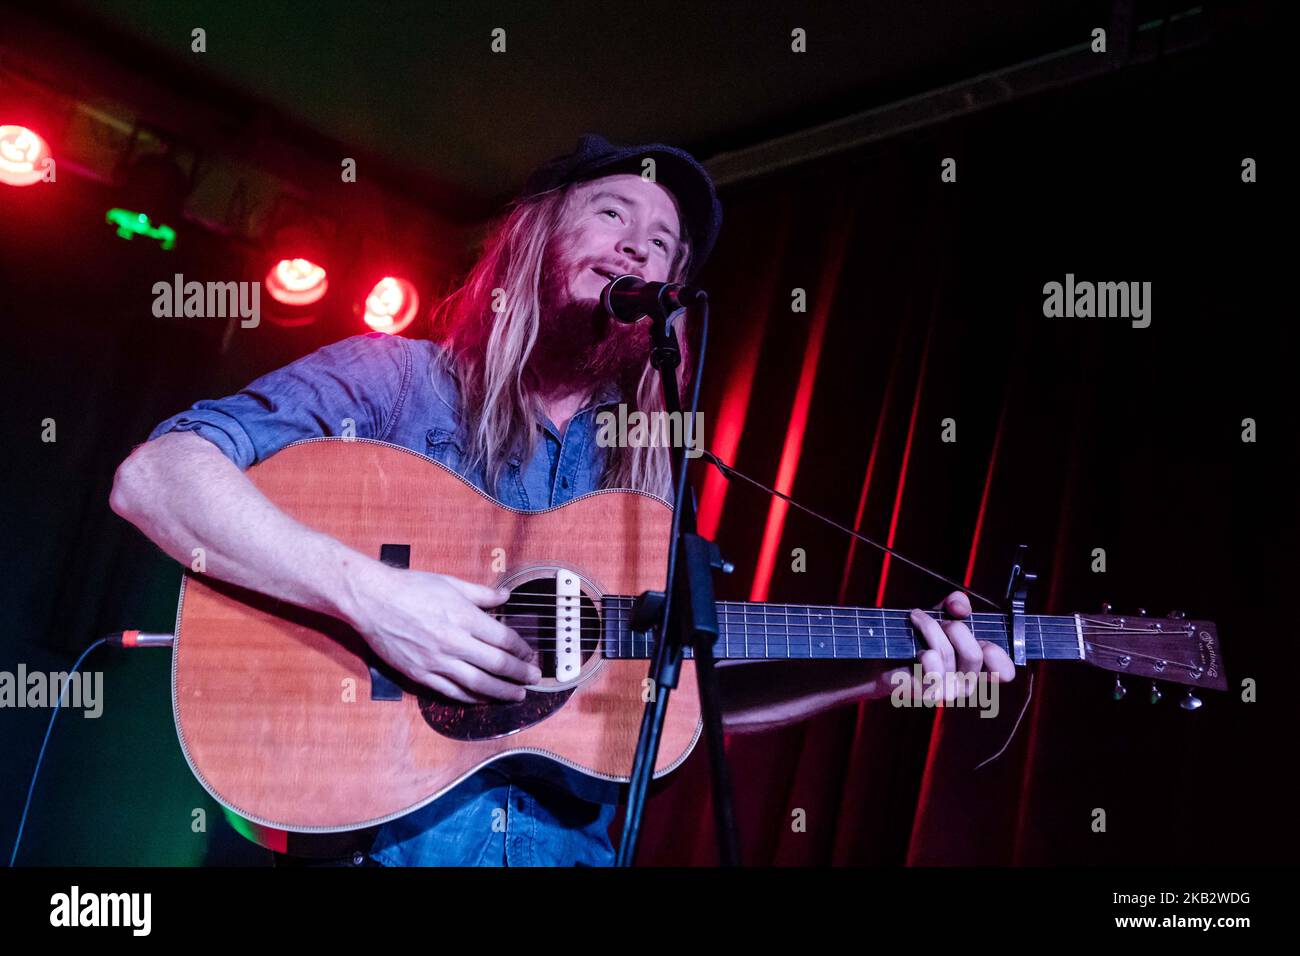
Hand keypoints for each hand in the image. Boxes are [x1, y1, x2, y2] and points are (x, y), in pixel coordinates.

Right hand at [347, 564, 540, 703]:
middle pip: (498, 665)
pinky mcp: (420, 674)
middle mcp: (454, 642)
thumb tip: (505, 597)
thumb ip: (482, 594)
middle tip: (534, 679)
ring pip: (478, 685)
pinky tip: (483, 700)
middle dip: (520, 674)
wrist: (371, 600)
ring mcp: (437, 661)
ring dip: (502, 692)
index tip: (531, 655)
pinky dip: (471, 698)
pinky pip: (452, 692)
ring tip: (517, 695)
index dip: (522, 650)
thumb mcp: (450, 583)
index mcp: (464, 617)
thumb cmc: (410, 588)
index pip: (504, 639)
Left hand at [876, 591, 1014, 703]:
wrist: (883, 654)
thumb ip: (957, 604)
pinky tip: (915, 648)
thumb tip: (961, 607)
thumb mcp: (942, 613)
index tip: (984, 640)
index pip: (1004, 672)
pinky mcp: (924, 693)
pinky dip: (923, 648)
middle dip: (954, 628)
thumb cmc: (918, 636)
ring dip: (930, 627)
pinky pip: (931, 667)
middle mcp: (966, 684)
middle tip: (940, 621)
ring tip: (917, 619)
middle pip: (974, 653)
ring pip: (947, 653)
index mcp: (978, 668)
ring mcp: (946, 692)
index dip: (999, 655)